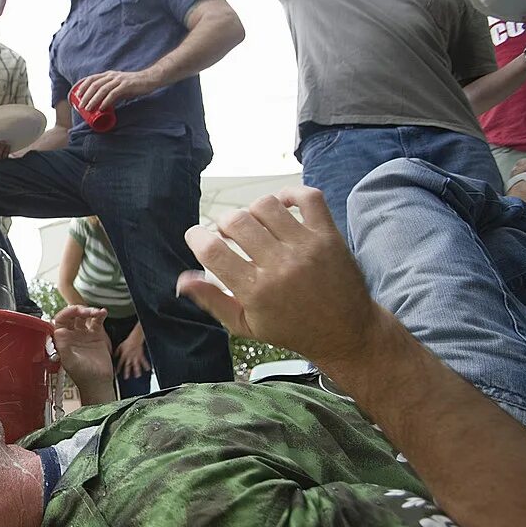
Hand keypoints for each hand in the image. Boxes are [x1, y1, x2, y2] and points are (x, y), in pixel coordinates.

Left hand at [52, 305, 114, 399]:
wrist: (98, 382)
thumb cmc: (82, 375)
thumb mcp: (71, 362)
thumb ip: (64, 347)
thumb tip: (58, 331)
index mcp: (63, 339)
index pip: (61, 320)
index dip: (67, 313)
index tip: (75, 311)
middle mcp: (72, 335)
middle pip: (72, 316)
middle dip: (79, 310)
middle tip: (87, 312)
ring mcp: (84, 334)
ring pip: (84, 317)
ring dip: (89, 311)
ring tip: (96, 312)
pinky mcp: (96, 336)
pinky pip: (97, 322)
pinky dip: (100, 315)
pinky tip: (103, 313)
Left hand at [74, 70, 153, 111]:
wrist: (150, 79)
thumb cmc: (133, 85)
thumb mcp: (119, 87)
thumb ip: (110, 94)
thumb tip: (101, 106)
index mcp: (108, 75)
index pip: (92, 78)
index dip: (83, 86)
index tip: (77, 95)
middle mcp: (112, 76)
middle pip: (95, 85)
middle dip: (86, 96)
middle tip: (81, 106)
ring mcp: (119, 80)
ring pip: (102, 89)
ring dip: (94, 99)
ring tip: (88, 108)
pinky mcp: (126, 85)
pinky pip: (113, 93)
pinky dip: (106, 101)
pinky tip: (101, 107)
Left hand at [115, 329, 150, 379]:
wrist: (135, 339)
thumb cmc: (127, 342)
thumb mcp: (119, 347)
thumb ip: (116, 353)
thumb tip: (113, 356)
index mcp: (124, 355)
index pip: (120, 363)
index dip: (118, 368)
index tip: (117, 373)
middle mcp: (130, 357)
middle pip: (128, 366)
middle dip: (127, 372)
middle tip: (126, 377)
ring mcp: (135, 357)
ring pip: (136, 365)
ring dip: (137, 370)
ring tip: (137, 375)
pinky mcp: (140, 355)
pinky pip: (144, 361)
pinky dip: (146, 365)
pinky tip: (147, 369)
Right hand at [176, 186, 384, 366]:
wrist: (345, 332)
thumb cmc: (290, 329)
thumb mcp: (244, 325)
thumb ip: (212, 300)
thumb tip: (181, 280)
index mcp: (255, 291)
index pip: (212, 250)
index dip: (196, 237)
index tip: (196, 237)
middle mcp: (280, 266)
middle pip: (236, 222)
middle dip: (223, 224)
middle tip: (228, 235)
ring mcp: (306, 248)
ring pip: (266, 205)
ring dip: (252, 211)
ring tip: (254, 225)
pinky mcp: (328, 236)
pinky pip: (307, 197)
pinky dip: (290, 194)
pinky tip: (280, 206)